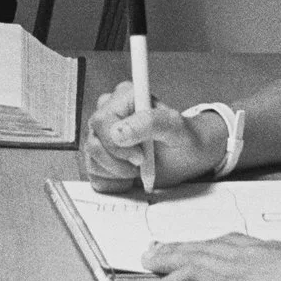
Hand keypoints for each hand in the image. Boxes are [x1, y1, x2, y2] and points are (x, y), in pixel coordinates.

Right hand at [83, 80, 222, 189]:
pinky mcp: (101, 157)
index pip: (101, 121)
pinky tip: (129, 177)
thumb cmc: (184, 138)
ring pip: (91, 159)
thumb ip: (149, 123)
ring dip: (117, 173)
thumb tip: (117, 133)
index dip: (116, 144)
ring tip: (138, 170)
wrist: (189, 157)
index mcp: (124, 98)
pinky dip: (112, 182)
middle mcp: (109, 114)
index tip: (140, 156)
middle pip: (93, 142)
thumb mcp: (175, 127)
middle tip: (141, 164)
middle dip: (118, 161)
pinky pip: (93, 173)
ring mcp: (102, 136)